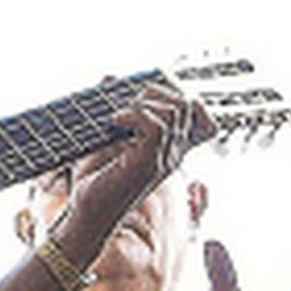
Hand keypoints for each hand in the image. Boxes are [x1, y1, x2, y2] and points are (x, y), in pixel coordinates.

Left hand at [58, 84, 213, 239]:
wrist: (86, 213)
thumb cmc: (94, 180)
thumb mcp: (105, 138)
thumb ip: (113, 108)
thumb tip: (110, 77)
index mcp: (170, 148)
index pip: (205, 118)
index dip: (185, 96)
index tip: (149, 96)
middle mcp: (173, 153)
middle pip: (191, 104)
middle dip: (160, 90)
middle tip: (130, 104)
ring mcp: (163, 159)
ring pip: (175, 110)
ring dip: (144, 102)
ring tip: (119, 116)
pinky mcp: (147, 164)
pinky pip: (156, 124)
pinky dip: (132, 114)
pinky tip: (113, 123)